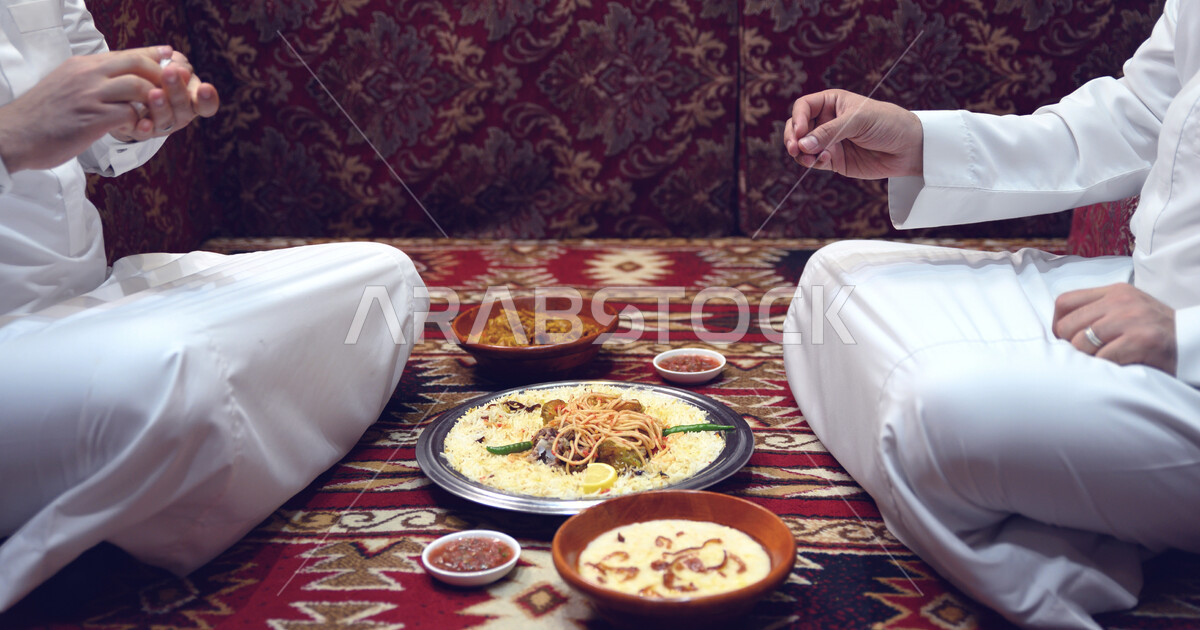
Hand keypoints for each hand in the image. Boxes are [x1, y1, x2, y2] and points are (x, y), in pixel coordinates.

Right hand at [0, 46, 168, 171]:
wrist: (14, 134)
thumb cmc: (42, 116)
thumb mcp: (66, 85)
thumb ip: (90, 80)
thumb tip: (115, 79)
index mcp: (82, 65)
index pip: (126, 53)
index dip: (152, 55)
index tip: (170, 56)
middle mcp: (87, 74)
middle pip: (137, 64)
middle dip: (161, 76)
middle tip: (174, 89)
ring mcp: (89, 95)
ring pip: (138, 87)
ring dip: (154, 101)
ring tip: (157, 113)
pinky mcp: (92, 118)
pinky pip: (130, 114)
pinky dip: (140, 122)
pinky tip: (139, 130)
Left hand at [110, 49, 219, 142]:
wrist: (125, 92)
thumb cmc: (151, 74)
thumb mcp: (162, 63)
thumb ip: (168, 60)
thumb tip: (168, 53)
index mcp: (191, 98)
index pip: (206, 104)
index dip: (208, 98)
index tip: (205, 88)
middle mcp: (180, 115)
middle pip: (185, 108)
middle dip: (177, 90)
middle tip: (170, 72)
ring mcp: (162, 125)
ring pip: (166, 120)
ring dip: (162, 107)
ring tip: (155, 93)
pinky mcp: (141, 132)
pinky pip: (144, 133)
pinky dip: (145, 129)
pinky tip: (144, 122)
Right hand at [782, 89, 922, 179]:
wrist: (909, 147)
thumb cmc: (888, 123)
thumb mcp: (858, 121)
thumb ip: (829, 132)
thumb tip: (803, 145)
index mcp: (832, 102)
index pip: (804, 107)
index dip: (798, 118)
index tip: (800, 132)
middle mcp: (827, 121)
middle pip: (797, 127)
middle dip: (792, 138)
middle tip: (794, 149)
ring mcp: (829, 141)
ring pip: (802, 147)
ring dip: (800, 154)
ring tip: (809, 159)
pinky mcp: (834, 160)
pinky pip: (814, 161)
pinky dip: (812, 162)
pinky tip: (823, 160)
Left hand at [1053, 283, 1176, 373]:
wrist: (1192, 340)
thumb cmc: (1154, 329)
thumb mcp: (1127, 309)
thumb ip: (1098, 311)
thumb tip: (1061, 328)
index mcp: (1114, 291)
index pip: (1065, 302)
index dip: (1058, 324)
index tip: (1065, 338)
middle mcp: (1120, 302)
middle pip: (1068, 325)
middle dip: (1070, 344)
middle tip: (1085, 354)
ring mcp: (1130, 320)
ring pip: (1081, 343)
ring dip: (1087, 358)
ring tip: (1103, 360)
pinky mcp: (1140, 340)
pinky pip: (1103, 358)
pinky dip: (1105, 367)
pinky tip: (1117, 366)